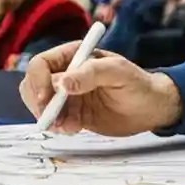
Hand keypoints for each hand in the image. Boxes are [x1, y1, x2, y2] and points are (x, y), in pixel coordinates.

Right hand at [19, 42, 182, 136]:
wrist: (151, 108)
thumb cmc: (138, 83)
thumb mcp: (117, 73)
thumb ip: (90, 74)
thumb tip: (61, 83)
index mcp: (74, 55)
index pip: (40, 64)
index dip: (38, 81)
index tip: (46, 99)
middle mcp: (66, 73)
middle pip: (33, 84)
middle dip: (38, 102)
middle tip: (52, 119)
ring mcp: (68, 95)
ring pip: (40, 104)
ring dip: (48, 117)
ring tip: (69, 126)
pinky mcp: (73, 113)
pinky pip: (54, 120)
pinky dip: (59, 127)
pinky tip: (76, 129)